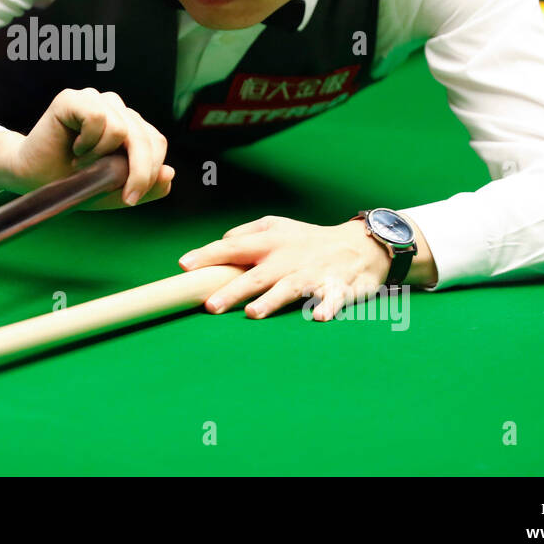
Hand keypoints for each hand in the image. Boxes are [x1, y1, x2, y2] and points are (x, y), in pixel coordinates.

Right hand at [0, 88, 173, 208]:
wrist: (30, 177)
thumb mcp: (112, 192)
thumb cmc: (70, 182)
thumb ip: (144, 186)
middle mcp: (115, 108)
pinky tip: (75, 148)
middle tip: (122, 194)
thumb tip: (170, 173)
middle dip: (137, 170)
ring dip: (102, 156)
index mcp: (129, 126)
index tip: (132, 198)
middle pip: (144, 136)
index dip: (150, 170)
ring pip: (122, 128)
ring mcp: (95, 100)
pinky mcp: (73, 98)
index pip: (156, 142)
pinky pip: (97, 117)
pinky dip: (88, 141)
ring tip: (83, 164)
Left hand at [177, 215, 392, 319]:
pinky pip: (332, 299)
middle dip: (233, 290)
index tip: (185, 265)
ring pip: (289, 288)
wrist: (359, 244)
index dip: (208, 255)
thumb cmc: (309, 239)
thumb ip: (247, 233)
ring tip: (252, 313)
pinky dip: (327, 306)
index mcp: (271, 242)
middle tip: (210, 305)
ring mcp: (312, 273)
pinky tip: (318, 316)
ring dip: (271, 300)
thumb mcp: (277, 226)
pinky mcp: (337, 288)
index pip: (233, 247)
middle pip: (256, 276)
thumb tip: (221, 243)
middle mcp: (288, 258)